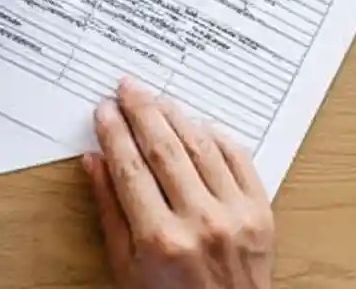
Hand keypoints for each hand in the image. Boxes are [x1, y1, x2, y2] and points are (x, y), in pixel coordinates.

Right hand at [83, 79, 274, 288]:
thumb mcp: (126, 268)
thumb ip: (110, 211)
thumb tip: (95, 160)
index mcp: (160, 239)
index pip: (130, 168)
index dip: (114, 134)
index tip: (104, 111)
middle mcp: (199, 221)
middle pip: (164, 148)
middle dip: (142, 112)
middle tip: (128, 88)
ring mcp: (235, 215)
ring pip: (201, 147)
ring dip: (177, 116)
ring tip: (158, 98)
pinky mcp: (261, 213)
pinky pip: (238, 159)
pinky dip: (217, 137)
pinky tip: (198, 123)